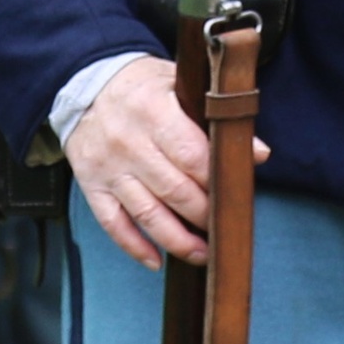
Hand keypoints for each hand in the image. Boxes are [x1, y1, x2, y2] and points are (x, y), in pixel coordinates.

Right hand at [62, 57, 269, 270]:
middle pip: (175, 191)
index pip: (193, 157)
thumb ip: (216, 119)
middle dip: (204, 216)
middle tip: (222, 227)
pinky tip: (156, 260)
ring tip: (202, 254)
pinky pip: (113, 224)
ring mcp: (108, 166)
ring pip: (148, 214)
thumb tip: (258, 153)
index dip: (217, 182)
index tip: (233, 195)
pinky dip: (135, 247)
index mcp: (154, 111)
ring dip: (178, 241)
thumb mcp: (179, 87)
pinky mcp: (91, 184)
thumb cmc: (142, 88)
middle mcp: (129, 141)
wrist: (85, 82)